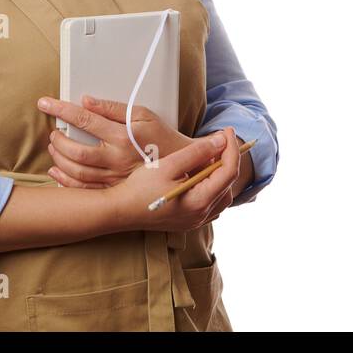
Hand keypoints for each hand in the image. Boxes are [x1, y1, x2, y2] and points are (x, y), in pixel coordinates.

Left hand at [36, 94, 192, 188]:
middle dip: (58, 139)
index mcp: (123, 136)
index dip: (61, 109)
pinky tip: (56, 171)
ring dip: (59, 157)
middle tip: (53, 130)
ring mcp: (114, 178)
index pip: (84, 120)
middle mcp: (116, 159)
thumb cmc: (162, 137)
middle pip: (75, 150)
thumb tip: (87, 101)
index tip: (45, 103)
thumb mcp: (143, 115)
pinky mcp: (113, 190)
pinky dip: (65, 180)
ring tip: (55, 146)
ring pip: (76, 171)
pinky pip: (83, 189)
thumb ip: (113, 108)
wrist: (182, 167)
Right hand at [102, 127, 240, 232]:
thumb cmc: (140, 188)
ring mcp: (195, 221)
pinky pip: (211, 204)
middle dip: (228, 161)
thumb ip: (197, 153)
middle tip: (219, 142)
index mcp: (199, 201)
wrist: (120, 210)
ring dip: (221, 175)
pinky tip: (201, 175)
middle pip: (228, 184)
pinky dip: (212, 187)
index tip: (227, 131)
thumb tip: (221, 141)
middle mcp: (201, 214)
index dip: (232, 148)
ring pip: (222, 196)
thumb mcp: (168, 165)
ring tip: (211, 156)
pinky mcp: (188, 221)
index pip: (228, 171)